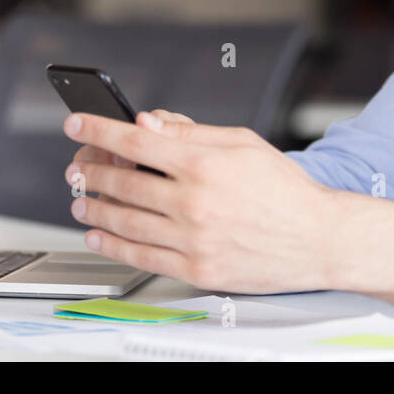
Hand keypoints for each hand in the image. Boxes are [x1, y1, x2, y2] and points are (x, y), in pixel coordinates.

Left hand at [62, 110, 337, 293]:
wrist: (318, 239)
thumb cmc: (285, 191)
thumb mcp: (243, 143)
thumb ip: (191, 132)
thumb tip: (149, 123)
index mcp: (204, 165)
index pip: (135, 142)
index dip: (98, 129)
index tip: (76, 123)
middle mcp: (193, 203)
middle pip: (123, 182)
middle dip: (90, 170)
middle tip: (75, 166)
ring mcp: (192, 240)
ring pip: (125, 221)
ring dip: (94, 207)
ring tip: (80, 198)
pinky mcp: (195, 270)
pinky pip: (140, 257)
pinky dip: (112, 244)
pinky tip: (98, 234)